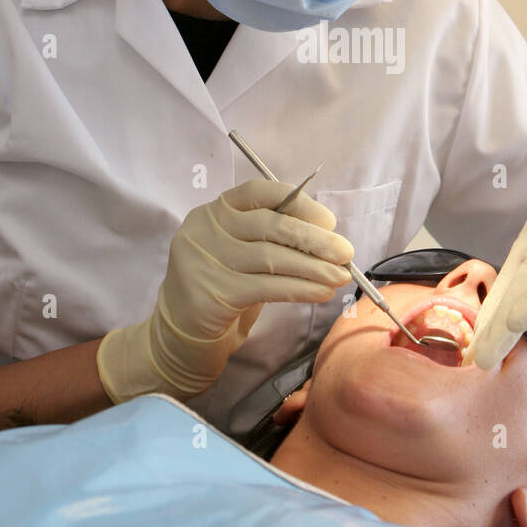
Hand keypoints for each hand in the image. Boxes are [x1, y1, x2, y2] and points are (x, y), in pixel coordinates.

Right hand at [97, 179, 353, 402]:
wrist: (179, 334)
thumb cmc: (221, 286)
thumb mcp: (240, 252)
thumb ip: (271, 237)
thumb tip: (327, 237)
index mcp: (214, 210)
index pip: (258, 193)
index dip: (298, 204)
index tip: (329, 221)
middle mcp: (206, 229)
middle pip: (270, 226)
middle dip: (314, 239)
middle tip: (347, 252)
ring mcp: (205, 260)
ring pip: (272, 258)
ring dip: (314, 268)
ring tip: (341, 277)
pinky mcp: (213, 293)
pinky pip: (267, 287)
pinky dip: (300, 289)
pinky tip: (321, 293)